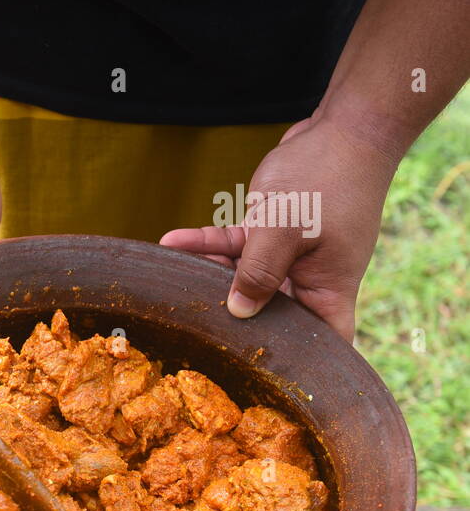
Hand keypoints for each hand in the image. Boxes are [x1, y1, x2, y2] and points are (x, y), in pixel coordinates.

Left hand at [160, 111, 400, 341]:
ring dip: (208, 278)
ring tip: (171, 286)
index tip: (266, 381)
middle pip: (270, 314)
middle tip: (194, 333)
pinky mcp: (267, 231)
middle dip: (235, 323)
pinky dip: (204, 243)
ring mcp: (287, 255)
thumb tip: (239, 312)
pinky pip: (231, 245)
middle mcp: (309, 278)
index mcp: (329, 289)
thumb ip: (261, 269)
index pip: (323, 341)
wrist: (340, 129)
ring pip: (241, 278)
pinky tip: (170, 242)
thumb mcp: (288, 226)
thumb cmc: (328, 178)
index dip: (301, 364)